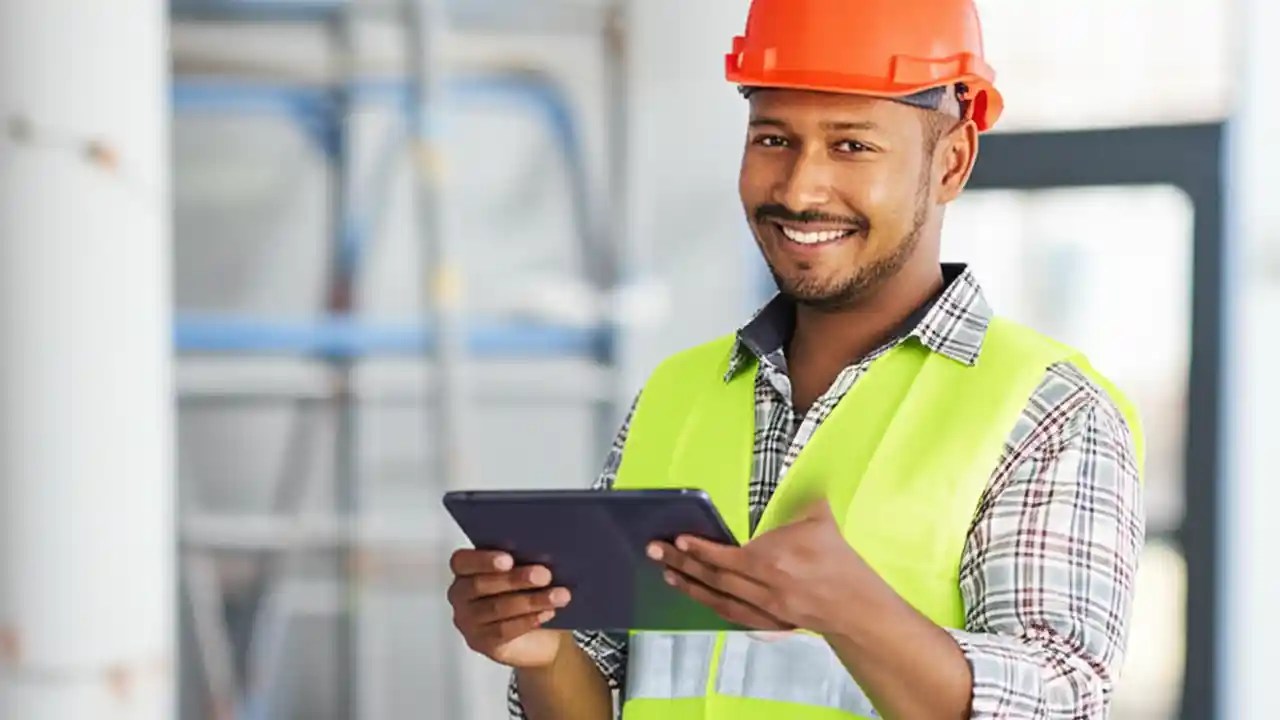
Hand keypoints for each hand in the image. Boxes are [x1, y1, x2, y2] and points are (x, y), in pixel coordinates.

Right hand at [447, 549, 572, 667]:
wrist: (536, 636)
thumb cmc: (526, 592)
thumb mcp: (522, 571)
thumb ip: (522, 561)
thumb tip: (541, 555)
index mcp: (465, 570)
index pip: (463, 561)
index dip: (484, 560)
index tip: (509, 559)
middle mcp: (461, 595)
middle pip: (481, 585)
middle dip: (515, 579)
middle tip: (544, 575)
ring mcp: (468, 621)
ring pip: (496, 608)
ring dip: (530, 601)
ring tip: (557, 595)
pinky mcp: (482, 642)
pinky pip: (503, 630)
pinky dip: (528, 620)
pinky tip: (546, 613)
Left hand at [648, 499, 867, 635]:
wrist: (856, 606)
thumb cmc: (840, 562)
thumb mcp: (821, 518)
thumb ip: (804, 493)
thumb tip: (802, 467)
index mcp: (773, 559)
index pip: (727, 555)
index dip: (700, 549)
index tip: (679, 540)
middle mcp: (764, 586)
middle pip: (714, 576)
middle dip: (681, 564)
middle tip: (655, 551)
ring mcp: (764, 608)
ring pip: (717, 598)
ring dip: (689, 586)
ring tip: (666, 573)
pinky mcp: (767, 621)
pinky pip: (731, 613)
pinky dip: (710, 603)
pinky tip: (696, 594)